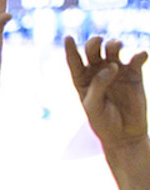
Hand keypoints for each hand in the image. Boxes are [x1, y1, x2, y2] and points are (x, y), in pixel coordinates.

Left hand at [66, 36, 148, 151]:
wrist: (124, 134)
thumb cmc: (103, 122)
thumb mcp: (94, 106)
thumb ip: (99, 84)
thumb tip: (112, 66)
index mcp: (82, 79)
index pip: (74, 60)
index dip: (70, 48)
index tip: (68, 37)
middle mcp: (98, 72)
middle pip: (93, 49)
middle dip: (94, 42)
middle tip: (99, 43)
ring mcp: (117, 70)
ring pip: (114, 48)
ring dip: (115, 43)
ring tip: (117, 48)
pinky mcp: (134, 73)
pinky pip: (137, 57)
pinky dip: (139, 53)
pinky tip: (138, 56)